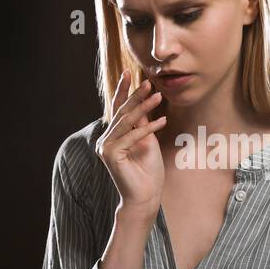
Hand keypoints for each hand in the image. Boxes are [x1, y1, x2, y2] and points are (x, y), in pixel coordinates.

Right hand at [96, 68, 166, 216]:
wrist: (146, 196)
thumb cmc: (148, 171)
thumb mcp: (146, 141)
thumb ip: (141, 124)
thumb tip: (142, 103)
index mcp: (113, 135)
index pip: (117, 109)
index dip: (122, 90)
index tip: (128, 72)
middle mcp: (106, 140)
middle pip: (122, 112)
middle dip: (136, 95)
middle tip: (149, 81)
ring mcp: (106, 147)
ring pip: (126, 122)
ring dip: (144, 108)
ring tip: (158, 96)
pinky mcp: (111, 155)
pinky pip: (132, 136)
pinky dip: (148, 129)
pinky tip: (163, 121)